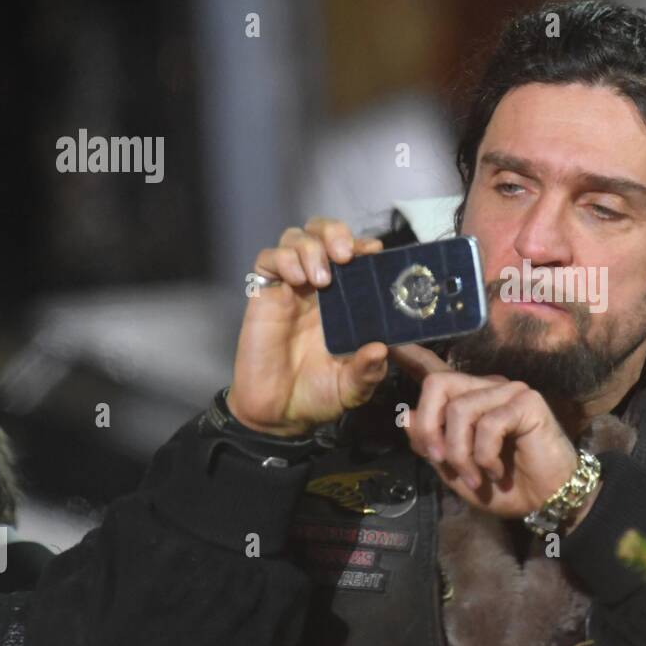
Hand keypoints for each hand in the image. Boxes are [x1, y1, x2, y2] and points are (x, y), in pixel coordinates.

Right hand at [227, 217, 387, 436]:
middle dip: (335, 232)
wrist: (278, 413)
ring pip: (296, 237)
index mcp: (347, 300)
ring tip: (321, 279)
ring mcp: (290, 287)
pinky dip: (283, 260)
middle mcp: (319, 287)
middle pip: (323, 232)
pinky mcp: (264, 294)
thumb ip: (368, 370)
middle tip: (344, 255)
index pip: (355, 254)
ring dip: (311, 247)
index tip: (374, 253)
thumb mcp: (353, 387)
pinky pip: (268, 259)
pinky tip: (297, 282)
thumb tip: (381, 348)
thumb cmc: (319, 394)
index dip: (363, 246)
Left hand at [394, 347, 596, 522]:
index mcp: (467, 399)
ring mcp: (507, 390)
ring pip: (459, 409)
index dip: (413, 356)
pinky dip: (484, 456)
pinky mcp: (527, 401)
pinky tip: (495, 471)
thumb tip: (406, 417)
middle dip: (429, 427)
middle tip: (439, 461)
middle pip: (438, 384)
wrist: (544, 501)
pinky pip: (488, 423)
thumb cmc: (503, 486)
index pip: (435, 371)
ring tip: (474, 477)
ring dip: (459, 453)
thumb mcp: (455, 470)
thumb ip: (431, 445)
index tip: (391, 344)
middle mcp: (486, 387)